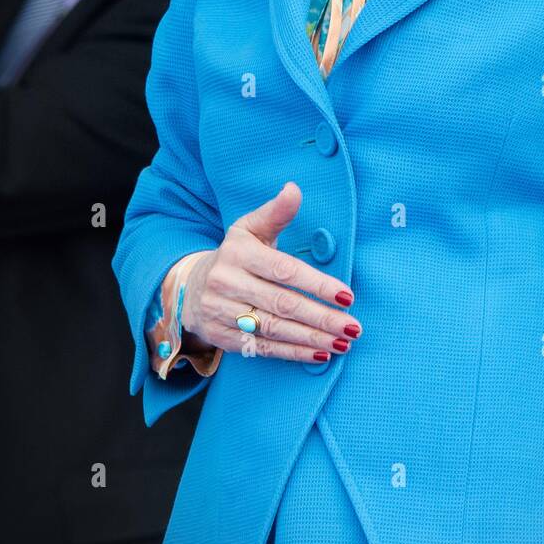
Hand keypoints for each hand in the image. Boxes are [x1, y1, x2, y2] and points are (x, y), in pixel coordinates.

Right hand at [180, 182, 360, 361]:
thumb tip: (294, 189)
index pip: (284, 271)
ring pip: (274, 329)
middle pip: (283, 304)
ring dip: (312, 338)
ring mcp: (222, 312)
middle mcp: (227, 283)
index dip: (317, 285)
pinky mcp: (223, 337)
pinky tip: (319, 353)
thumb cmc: (235, 255)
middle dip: (322, 317)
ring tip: (342, 341)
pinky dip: (293, 353)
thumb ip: (276, 212)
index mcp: (239, 253)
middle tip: (353, 326)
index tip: (347, 296)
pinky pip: (263, 348)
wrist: (190, 287)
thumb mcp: (250, 228)